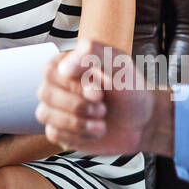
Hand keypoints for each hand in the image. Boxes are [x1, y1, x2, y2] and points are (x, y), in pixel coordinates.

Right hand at [34, 39, 172, 156]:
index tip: (99, 92)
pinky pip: (52, 133)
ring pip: (45, 114)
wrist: (143, 120)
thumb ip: (93, 54)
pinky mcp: (60, 131)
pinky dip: (77, 135)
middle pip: (45, 93)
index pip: (51, 73)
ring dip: (77, 122)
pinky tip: (94, 131)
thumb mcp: (118, 63)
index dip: (75, 86)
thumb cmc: (129, 88)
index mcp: (65, 64)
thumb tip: (64, 68)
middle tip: (102, 107)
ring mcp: (56, 109)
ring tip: (101, 122)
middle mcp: (56, 85)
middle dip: (78, 104)